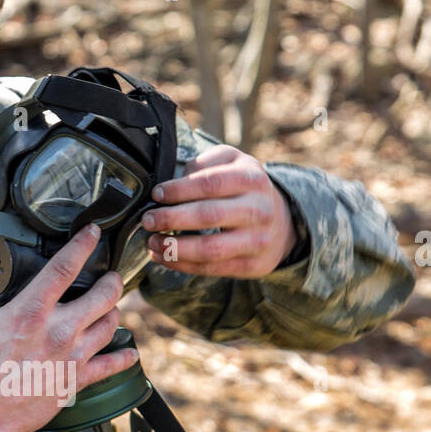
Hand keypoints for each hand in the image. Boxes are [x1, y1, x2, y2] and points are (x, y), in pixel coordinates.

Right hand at [0, 225, 137, 431]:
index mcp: (30, 312)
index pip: (65, 267)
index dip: (83, 244)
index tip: (92, 232)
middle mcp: (58, 331)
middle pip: (103, 295)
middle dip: (112, 281)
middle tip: (111, 276)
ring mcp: (71, 357)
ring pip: (111, 325)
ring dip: (114, 313)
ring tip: (110, 308)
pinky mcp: (76, 381)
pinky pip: (111, 366)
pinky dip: (123, 358)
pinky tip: (128, 353)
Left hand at [141, 144, 297, 278]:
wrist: (282, 222)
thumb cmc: (245, 189)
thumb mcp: (233, 163)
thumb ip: (205, 163)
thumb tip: (173, 180)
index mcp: (251, 178)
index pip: (211, 183)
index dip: (179, 189)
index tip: (156, 194)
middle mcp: (258, 209)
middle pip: (209, 215)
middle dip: (172, 219)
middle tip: (148, 220)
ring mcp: (257, 240)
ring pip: (210, 249)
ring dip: (174, 248)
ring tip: (152, 243)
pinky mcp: (252, 265)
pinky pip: (212, 269)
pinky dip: (183, 265)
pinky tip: (163, 258)